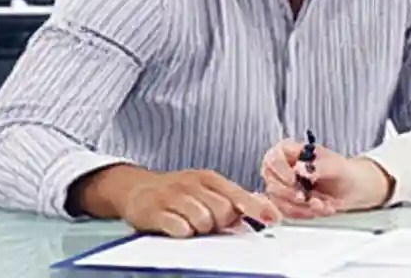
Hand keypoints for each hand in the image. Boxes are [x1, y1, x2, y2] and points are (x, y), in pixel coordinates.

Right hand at [73, 165, 280, 237]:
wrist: (136, 188)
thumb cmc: (178, 192)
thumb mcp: (206, 190)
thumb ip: (232, 200)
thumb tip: (263, 211)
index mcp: (209, 178)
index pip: (238, 194)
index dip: (257, 208)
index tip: (273, 219)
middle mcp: (193, 184)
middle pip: (223, 211)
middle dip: (221, 223)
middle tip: (209, 223)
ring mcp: (173, 196)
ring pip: (203, 220)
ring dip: (201, 229)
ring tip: (192, 225)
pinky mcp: (155, 211)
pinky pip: (179, 228)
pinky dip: (183, 232)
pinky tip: (179, 228)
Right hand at [260, 140, 390, 218]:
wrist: (352, 188)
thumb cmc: (342, 171)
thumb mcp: (334, 165)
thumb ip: (318, 166)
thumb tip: (300, 168)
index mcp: (290, 151)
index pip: (273, 159)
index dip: (281, 171)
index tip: (294, 179)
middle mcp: (283, 169)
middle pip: (272, 184)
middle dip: (294, 195)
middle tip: (309, 197)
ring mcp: (283, 188)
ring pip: (279, 202)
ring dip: (302, 207)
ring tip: (322, 204)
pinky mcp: (288, 204)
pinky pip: (287, 213)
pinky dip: (305, 213)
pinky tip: (319, 209)